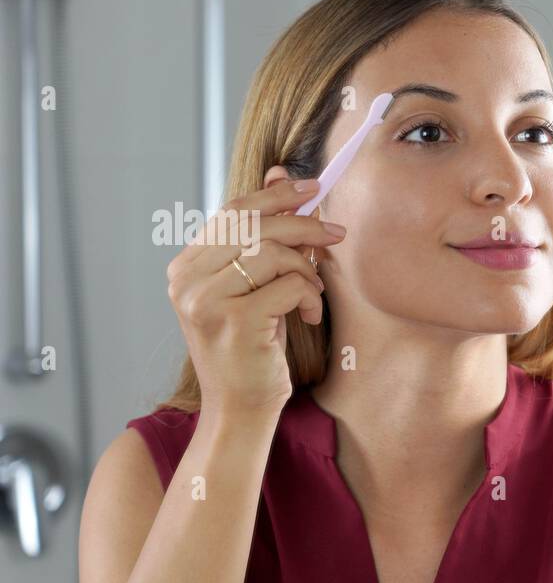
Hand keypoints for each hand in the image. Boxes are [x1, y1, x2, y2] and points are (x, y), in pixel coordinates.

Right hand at [166, 178, 341, 419]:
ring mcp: (205, 300)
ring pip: (272, 252)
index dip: (274, 194)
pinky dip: (310, 296)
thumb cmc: (252, 348)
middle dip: (303, 224)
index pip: (231, 212)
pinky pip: (288, 285)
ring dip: (307, 269)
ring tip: (315, 293)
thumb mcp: (255, 288)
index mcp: (186, 267)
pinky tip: (311, 316)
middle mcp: (186, 280)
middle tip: (336, 233)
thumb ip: (263, 238)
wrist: (240, 408)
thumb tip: (281, 175)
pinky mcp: (233, 321)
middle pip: (253, 225)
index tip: (312, 187)